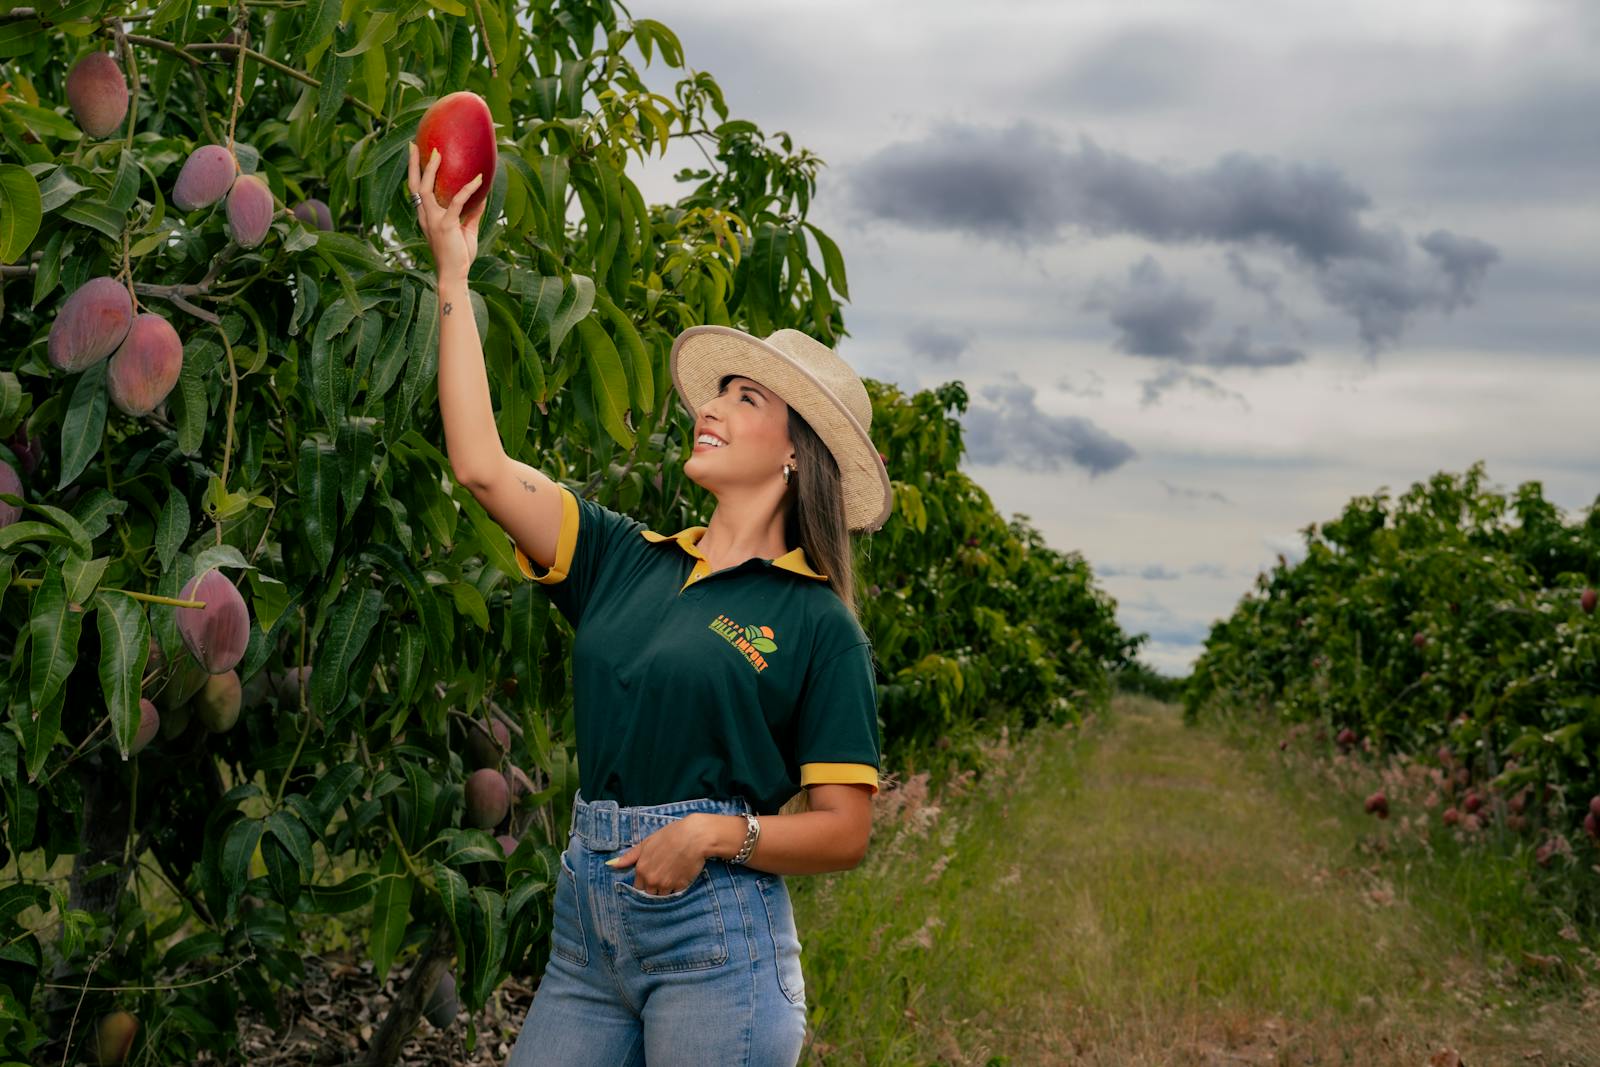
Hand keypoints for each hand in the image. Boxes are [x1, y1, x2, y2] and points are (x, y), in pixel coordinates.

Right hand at [406, 141, 484, 283]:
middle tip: (415, 144)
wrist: (455, 275)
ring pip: (426, 189)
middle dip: (414, 164)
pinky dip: (468, 189)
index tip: (415, 153)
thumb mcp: (467, 230)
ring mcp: (434, 220)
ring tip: (439, 153)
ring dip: (431, 169)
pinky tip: (479, 179)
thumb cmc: (459, 255)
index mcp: (427, 217)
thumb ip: (471, 213)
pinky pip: (456, 202)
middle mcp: (426, 216)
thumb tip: (480, 198)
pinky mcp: (446, 225)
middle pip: (414, 185)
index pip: (416, 190)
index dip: (414, 172)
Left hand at [604, 817, 709, 895]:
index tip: (651, 875)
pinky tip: (680, 875)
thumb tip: (610, 865)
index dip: (644, 881)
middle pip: (649, 893)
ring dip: (665, 889)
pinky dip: (676, 888)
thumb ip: (629, 857)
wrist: (694, 836)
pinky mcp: (680, 887)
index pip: (638, 887)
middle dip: (654, 887)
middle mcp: (652, 880)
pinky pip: (675, 894)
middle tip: (663, 873)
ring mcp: (666, 885)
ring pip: (662, 895)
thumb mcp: (646, 843)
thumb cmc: (669, 835)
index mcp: (641, 870)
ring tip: (672, 874)